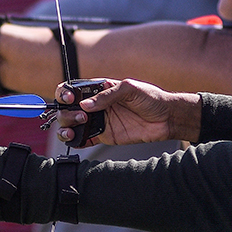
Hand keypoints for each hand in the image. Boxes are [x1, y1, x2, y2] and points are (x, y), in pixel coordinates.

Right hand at [54, 78, 199, 145]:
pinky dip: (76, 142)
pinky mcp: (103, 136)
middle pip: (68, 110)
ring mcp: (98, 121)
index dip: (64, 94)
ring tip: (73, 131)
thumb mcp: (130, 89)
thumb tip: (85, 104)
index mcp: (98, 90)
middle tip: (82, 117)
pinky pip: (84, 140)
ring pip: (72, 126)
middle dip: (67, 114)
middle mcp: (95, 106)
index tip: (69, 99)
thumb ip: (107, 95)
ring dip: (66, 129)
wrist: (167, 119)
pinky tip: (76, 141)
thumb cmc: (152, 99)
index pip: (72, 90)